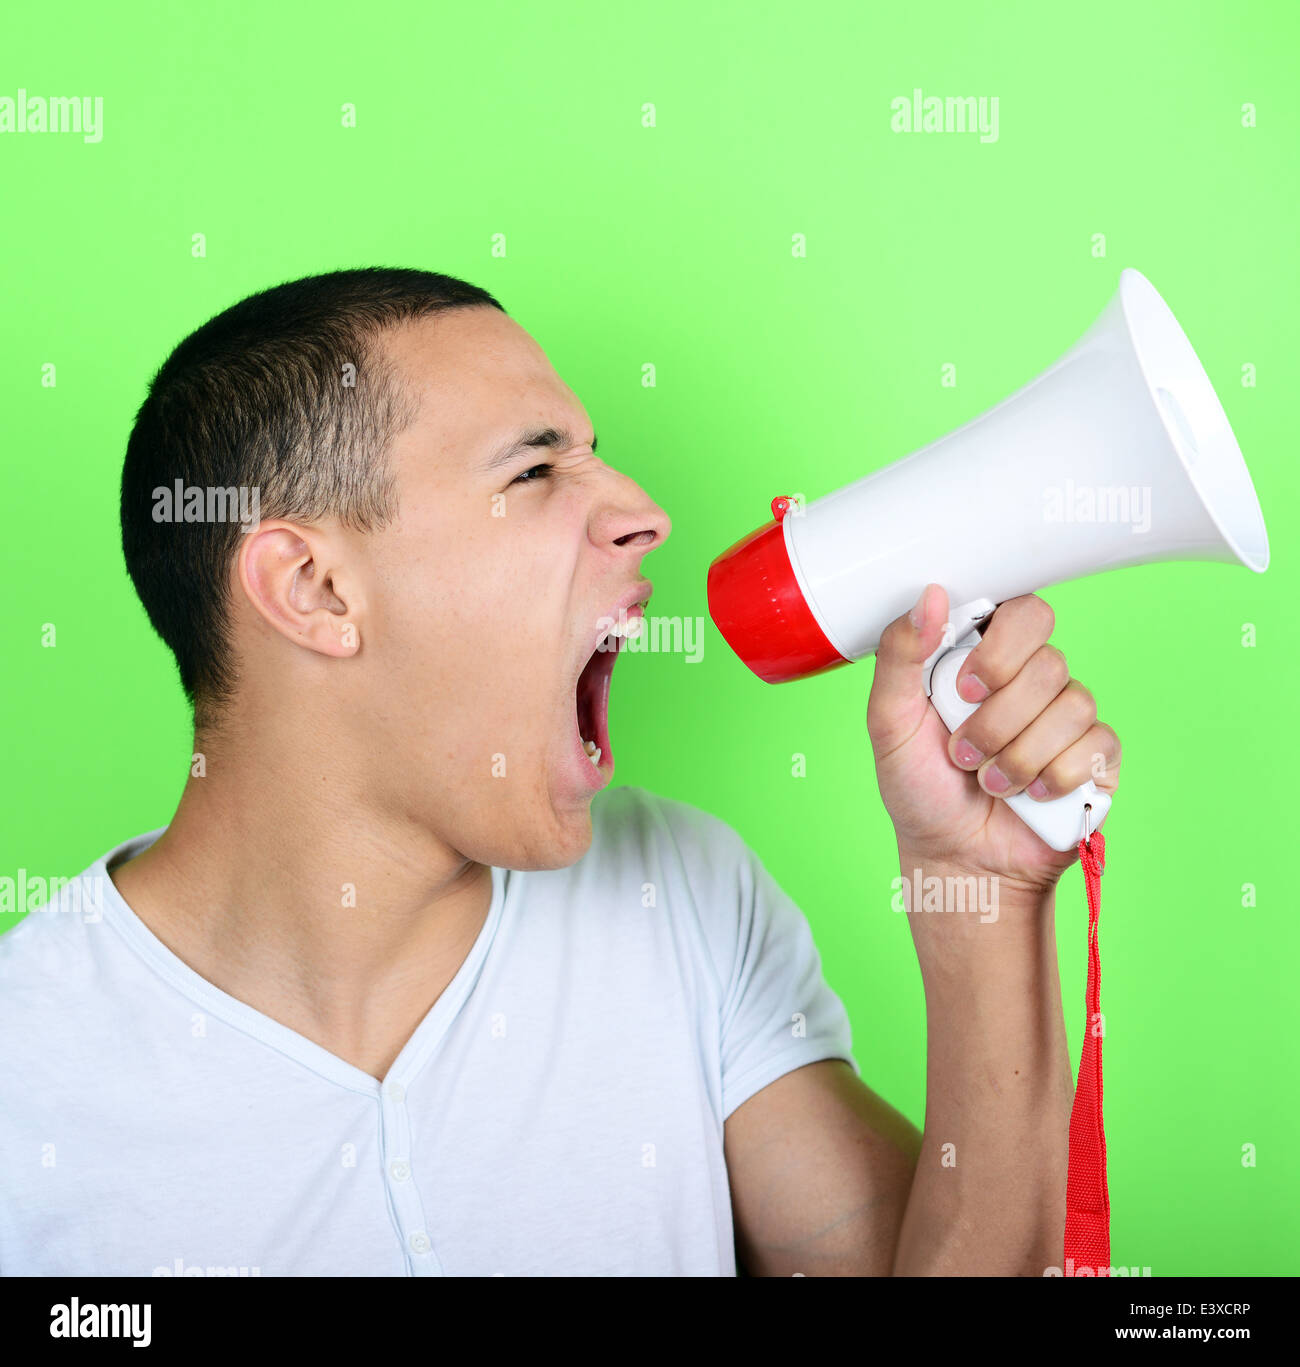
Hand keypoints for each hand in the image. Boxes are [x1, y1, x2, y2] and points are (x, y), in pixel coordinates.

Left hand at [866, 584, 1120, 894]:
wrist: (953, 857)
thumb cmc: (919, 788)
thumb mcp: (890, 721)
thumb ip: (900, 655)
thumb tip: (930, 596)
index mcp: (986, 659)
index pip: (1023, 612)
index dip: (1001, 648)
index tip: (965, 690)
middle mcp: (1032, 681)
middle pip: (1050, 661)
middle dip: (999, 718)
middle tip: (963, 750)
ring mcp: (1068, 718)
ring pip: (1073, 707)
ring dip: (1017, 756)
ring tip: (987, 781)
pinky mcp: (1096, 758)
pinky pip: (1096, 747)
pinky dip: (1052, 778)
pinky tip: (1027, 795)